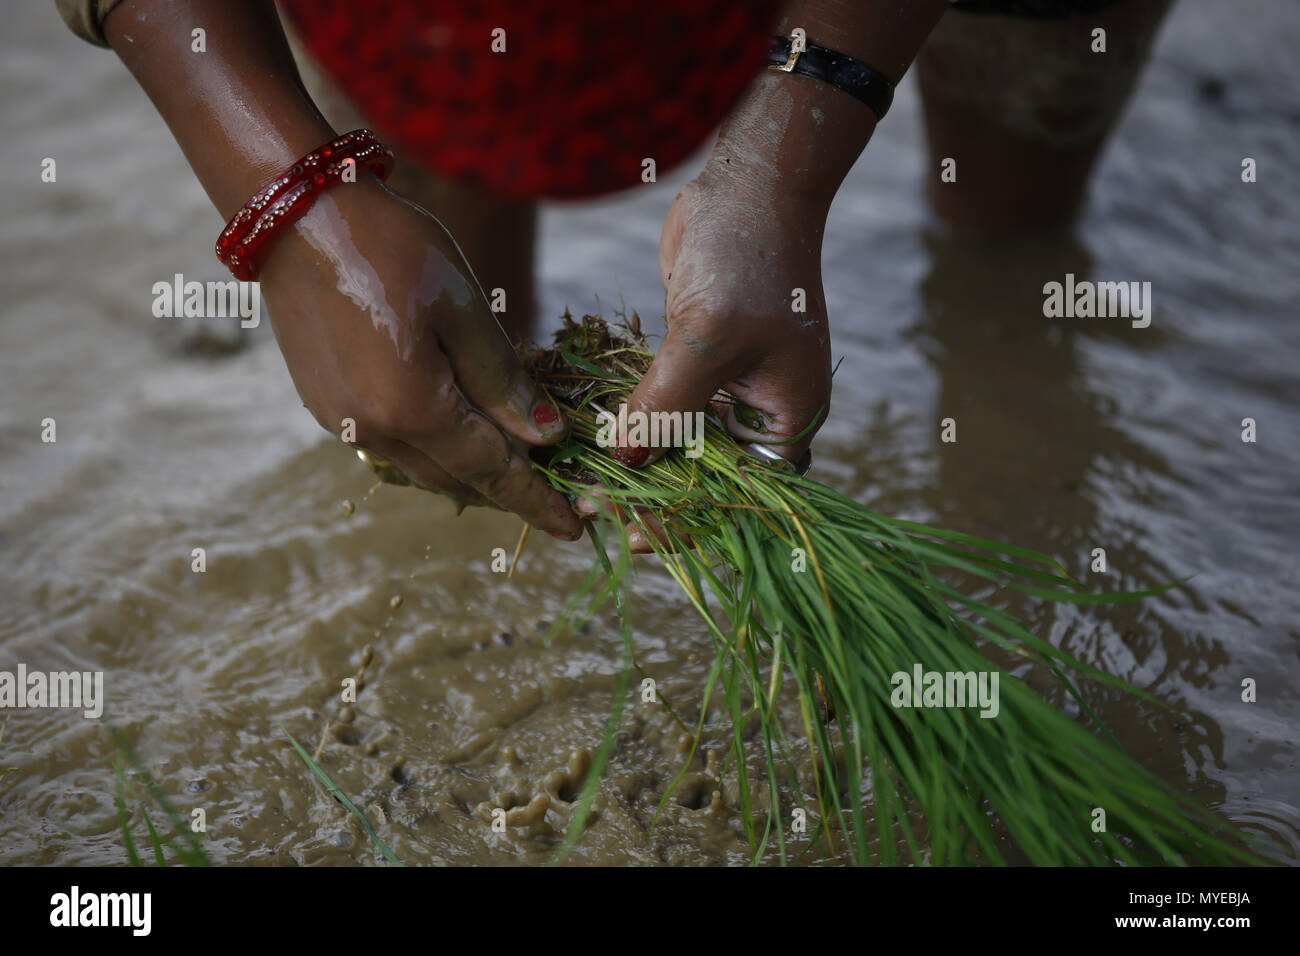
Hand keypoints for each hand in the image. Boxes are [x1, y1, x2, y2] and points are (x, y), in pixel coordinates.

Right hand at [258, 177, 582, 538]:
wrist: (295, 216)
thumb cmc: (390, 247)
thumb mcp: (463, 307)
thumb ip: (504, 380)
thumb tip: (545, 437)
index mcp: (412, 408)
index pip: (492, 472)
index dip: (536, 501)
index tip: (573, 528)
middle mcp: (372, 431)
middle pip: (457, 480)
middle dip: (508, 490)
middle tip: (556, 493)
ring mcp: (341, 423)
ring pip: (423, 468)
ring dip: (469, 471)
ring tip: (514, 462)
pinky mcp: (325, 406)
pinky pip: (392, 446)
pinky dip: (433, 449)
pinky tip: (457, 429)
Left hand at [575, 171, 832, 550]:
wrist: (751, 185)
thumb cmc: (749, 258)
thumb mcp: (707, 338)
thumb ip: (666, 404)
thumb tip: (624, 461)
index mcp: (787, 418)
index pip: (742, 497)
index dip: (690, 521)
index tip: (634, 534)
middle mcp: (760, 411)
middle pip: (706, 478)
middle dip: (652, 495)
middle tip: (591, 507)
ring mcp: (728, 386)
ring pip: (679, 444)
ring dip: (636, 460)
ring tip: (581, 481)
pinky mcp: (696, 361)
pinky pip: (663, 407)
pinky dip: (632, 421)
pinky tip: (591, 436)